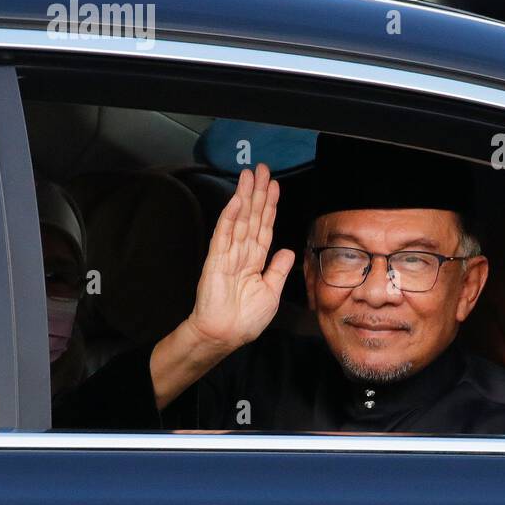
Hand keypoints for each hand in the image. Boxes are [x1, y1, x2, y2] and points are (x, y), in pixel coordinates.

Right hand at [185, 163, 296, 354]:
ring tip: (249, 176)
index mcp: (255, 260)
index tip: (274, 186)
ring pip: (239, 220)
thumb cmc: (245, 319)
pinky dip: (230, 217)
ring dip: (245, 197)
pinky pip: (224, 235)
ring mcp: (228, 254)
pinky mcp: (216, 260)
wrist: (225, 335)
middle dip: (258, 193)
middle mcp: (242, 253)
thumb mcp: (271, 292)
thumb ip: (278, 270)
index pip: (264, 227)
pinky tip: (236, 201)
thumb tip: (287, 251)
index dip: (270, 206)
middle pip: (253, 217)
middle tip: (262, 170)